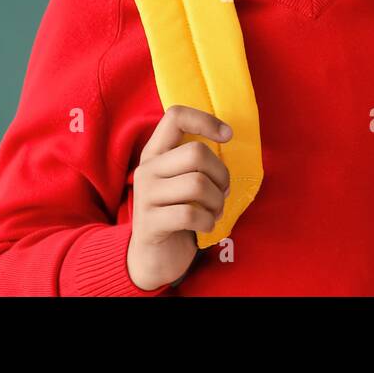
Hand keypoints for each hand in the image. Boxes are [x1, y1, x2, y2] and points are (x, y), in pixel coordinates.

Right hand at [126, 106, 231, 290]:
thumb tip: (228, 143)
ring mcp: (145, 196)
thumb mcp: (182, 180)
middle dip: (221, 174)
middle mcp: (147, 169)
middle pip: (196, 153)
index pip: (175, 116)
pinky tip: (207, 224)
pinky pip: (190, 214)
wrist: (153, 256)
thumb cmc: (176, 211)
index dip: (205, 120)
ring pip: (197, 184)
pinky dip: (208, 220)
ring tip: (216, 210)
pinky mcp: (149, 223)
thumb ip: (197, 161)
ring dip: (218, 201)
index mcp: (155, 152)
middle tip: (224, 191)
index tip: (227, 136)